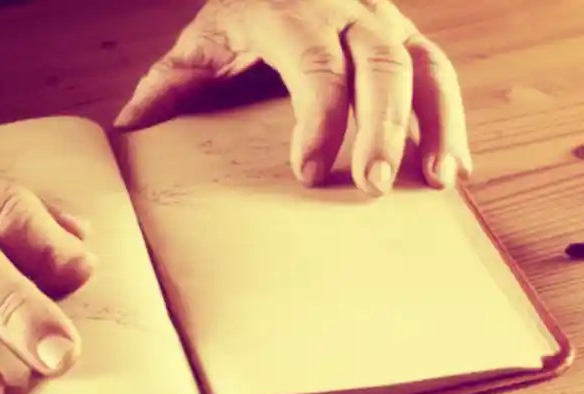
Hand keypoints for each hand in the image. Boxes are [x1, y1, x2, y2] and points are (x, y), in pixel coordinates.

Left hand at [115, 0, 471, 195]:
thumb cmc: (241, 8)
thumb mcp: (201, 40)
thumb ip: (169, 84)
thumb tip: (127, 129)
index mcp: (291, 10)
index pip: (316, 65)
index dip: (319, 119)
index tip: (308, 171)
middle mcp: (347, 9)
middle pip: (379, 66)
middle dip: (383, 128)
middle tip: (374, 186)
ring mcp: (383, 20)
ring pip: (423, 66)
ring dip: (435, 127)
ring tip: (438, 183)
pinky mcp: (406, 36)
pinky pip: (440, 73)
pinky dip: (451, 121)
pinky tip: (456, 168)